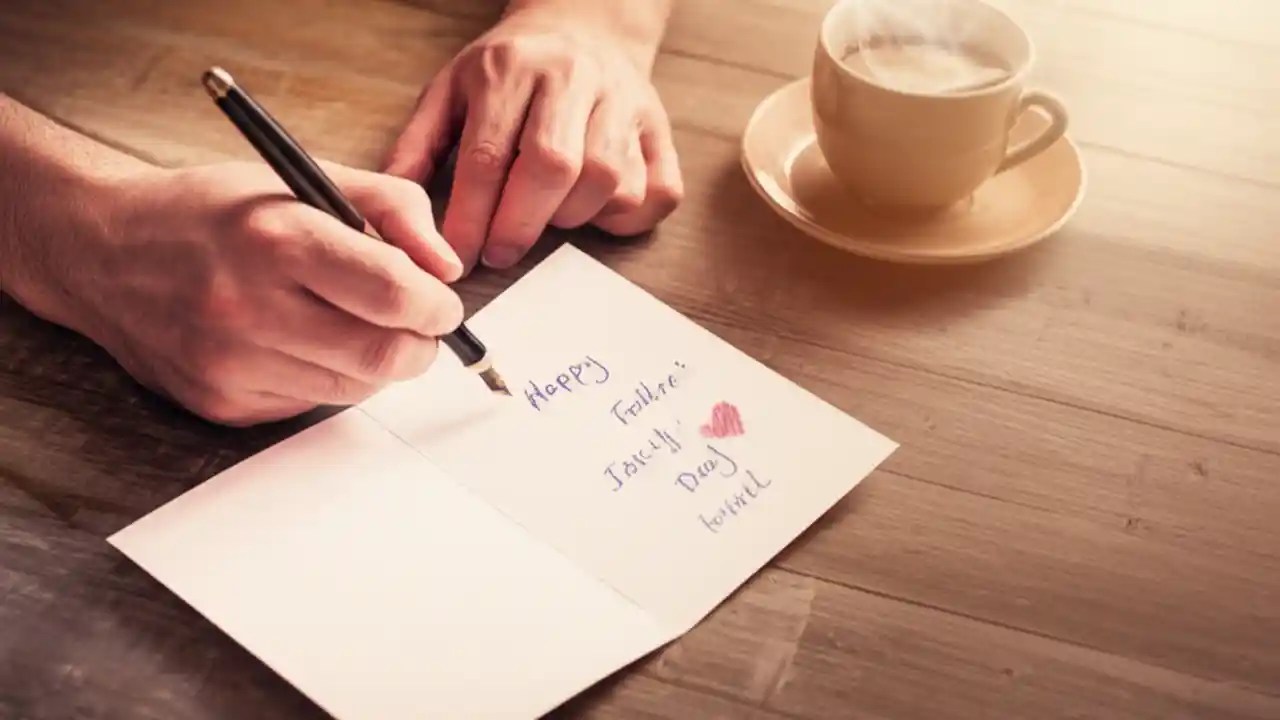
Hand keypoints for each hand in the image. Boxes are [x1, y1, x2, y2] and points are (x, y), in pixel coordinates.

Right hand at [44, 162, 464, 425]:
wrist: (102, 250)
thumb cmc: (212, 211)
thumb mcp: (303, 177)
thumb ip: (392, 207)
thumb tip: (447, 268)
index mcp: (275, 238)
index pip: (395, 294)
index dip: (438, 305)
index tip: (442, 300)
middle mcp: (247, 306)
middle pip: (385, 356)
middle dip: (421, 345)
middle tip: (419, 325)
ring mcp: (230, 364)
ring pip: (355, 388)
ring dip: (377, 363)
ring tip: (355, 324)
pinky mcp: (222, 403)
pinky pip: (311, 405)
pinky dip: (328, 377)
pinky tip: (302, 342)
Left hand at [383, 4, 684, 272]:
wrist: (583, 23)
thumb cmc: (511, 69)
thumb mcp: (451, 89)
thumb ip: (419, 145)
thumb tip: (392, 209)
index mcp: (510, 69)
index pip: (489, 156)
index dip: (471, 218)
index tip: (458, 255)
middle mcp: (573, 78)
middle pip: (554, 166)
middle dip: (521, 224)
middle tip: (501, 253)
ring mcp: (624, 101)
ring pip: (610, 180)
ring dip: (574, 218)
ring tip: (547, 219)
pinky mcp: (659, 127)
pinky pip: (658, 189)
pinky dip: (629, 217)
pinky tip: (597, 212)